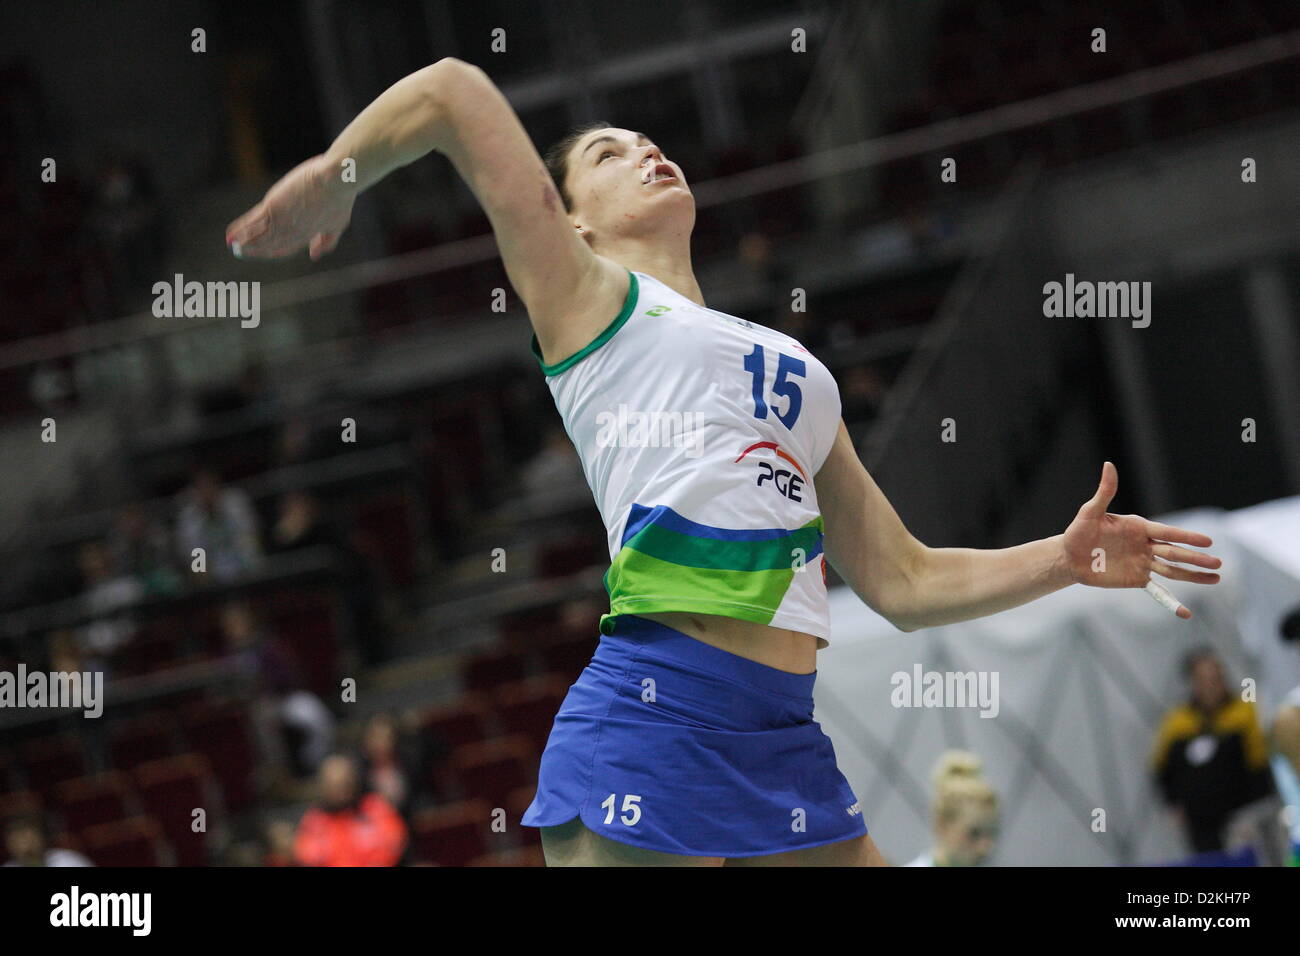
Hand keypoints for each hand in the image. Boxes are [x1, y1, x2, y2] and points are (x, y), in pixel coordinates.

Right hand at [225, 154, 354, 259]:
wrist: (335, 179)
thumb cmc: (339, 196)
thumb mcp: (337, 223)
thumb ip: (326, 241)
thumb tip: (314, 255)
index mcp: (307, 235)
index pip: (287, 248)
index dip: (273, 251)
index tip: (263, 253)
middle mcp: (292, 233)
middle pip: (270, 244)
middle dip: (255, 249)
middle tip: (241, 251)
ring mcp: (282, 221)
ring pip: (258, 235)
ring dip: (244, 241)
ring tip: (232, 244)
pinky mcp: (273, 208)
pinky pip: (253, 222)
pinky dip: (241, 229)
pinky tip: (231, 234)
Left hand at [1062, 462, 1220, 618]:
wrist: (1069, 557)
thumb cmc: (1079, 531)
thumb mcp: (1090, 512)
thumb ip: (1104, 492)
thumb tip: (1108, 465)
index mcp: (1139, 528)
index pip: (1167, 532)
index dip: (1186, 537)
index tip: (1207, 541)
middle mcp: (1146, 546)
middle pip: (1174, 552)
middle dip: (1195, 558)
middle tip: (1217, 562)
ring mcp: (1144, 563)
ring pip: (1172, 570)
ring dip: (1193, 575)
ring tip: (1216, 578)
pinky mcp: (1137, 579)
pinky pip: (1157, 591)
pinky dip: (1170, 601)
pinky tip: (1185, 613)